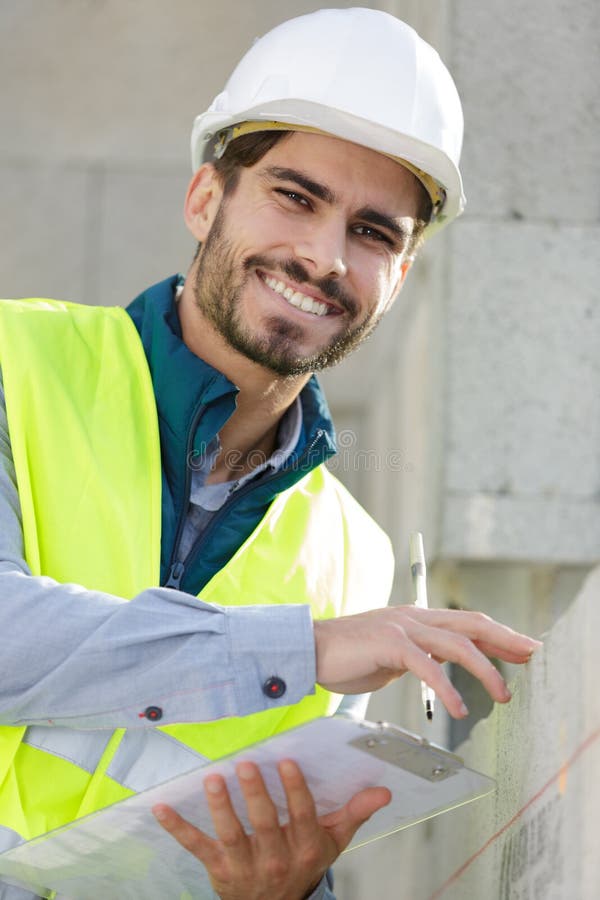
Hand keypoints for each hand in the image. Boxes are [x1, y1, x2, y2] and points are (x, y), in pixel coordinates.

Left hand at [153, 759, 389, 899]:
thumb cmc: (304, 864)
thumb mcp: (332, 843)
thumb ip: (354, 813)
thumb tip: (381, 790)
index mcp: (305, 847)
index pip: (302, 815)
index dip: (294, 790)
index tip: (285, 762)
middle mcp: (276, 858)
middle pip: (265, 824)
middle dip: (255, 794)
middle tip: (245, 765)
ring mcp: (245, 866)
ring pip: (231, 834)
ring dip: (220, 807)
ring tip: (213, 780)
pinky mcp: (218, 870)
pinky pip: (197, 848)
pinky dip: (178, 828)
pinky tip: (161, 807)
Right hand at [314, 606, 541, 717]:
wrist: (309, 649)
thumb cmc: (347, 656)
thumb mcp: (391, 655)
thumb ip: (417, 656)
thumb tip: (439, 668)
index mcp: (416, 619)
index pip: (466, 623)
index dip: (497, 634)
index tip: (523, 649)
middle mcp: (414, 618)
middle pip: (471, 624)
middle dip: (505, 640)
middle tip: (532, 656)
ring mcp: (402, 628)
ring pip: (456, 644)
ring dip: (484, 670)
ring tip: (503, 695)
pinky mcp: (389, 644)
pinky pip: (426, 666)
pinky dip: (446, 688)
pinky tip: (459, 707)